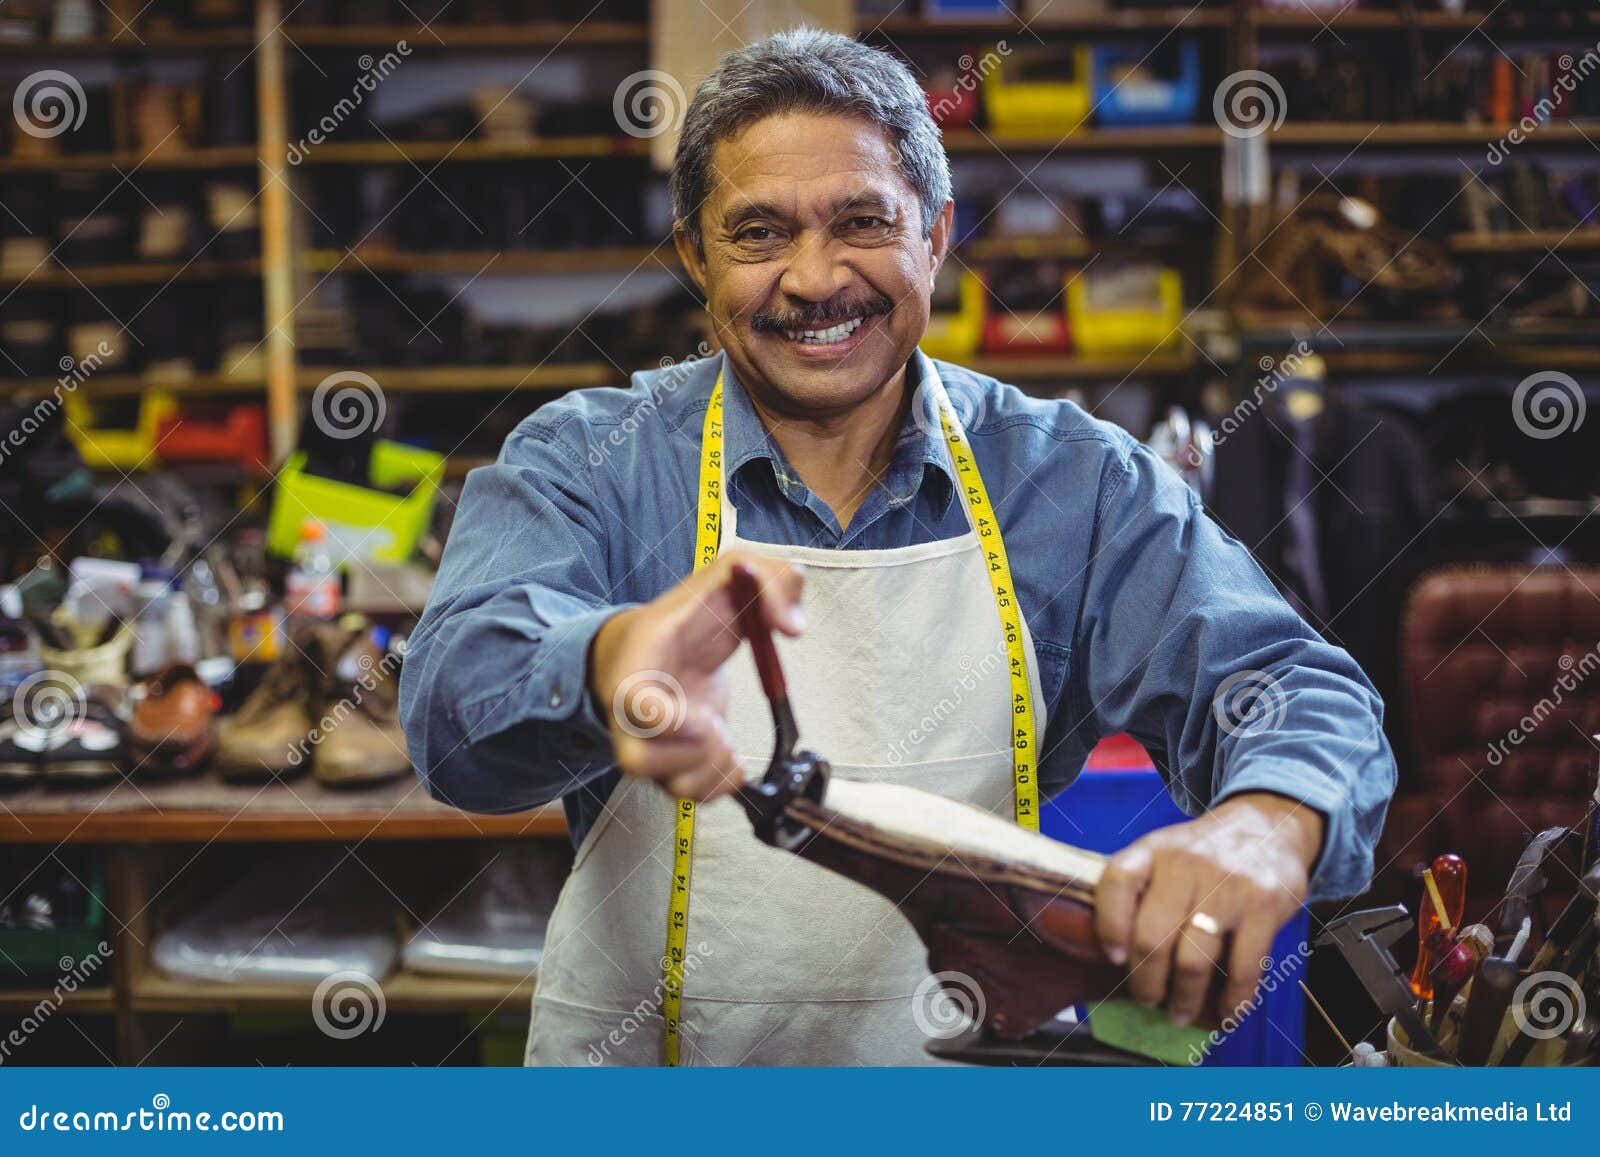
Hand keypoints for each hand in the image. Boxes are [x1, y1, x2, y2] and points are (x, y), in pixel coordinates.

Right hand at [586, 549, 804, 801]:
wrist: (667, 640)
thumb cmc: (692, 611)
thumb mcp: (733, 570)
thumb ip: (771, 577)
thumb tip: (792, 626)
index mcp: (637, 662)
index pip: (630, 703)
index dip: (666, 721)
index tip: (705, 715)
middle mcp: (632, 711)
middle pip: (638, 761)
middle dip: (692, 755)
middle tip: (717, 727)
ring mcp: (650, 741)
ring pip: (668, 786)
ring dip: (711, 771)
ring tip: (725, 739)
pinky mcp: (671, 761)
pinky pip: (690, 795)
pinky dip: (720, 786)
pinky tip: (730, 756)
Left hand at [1093, 792, 1323, 1025]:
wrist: (1267, 827)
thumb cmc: (1202, 855)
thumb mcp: (1163, 853)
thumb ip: (1139, 890)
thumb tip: (1117, 957)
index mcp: (1153, 850)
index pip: (1117, 883)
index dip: (1109, 926)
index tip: (1114, 959)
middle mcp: (1186, 864)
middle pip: (1153, 936)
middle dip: (1146, 982)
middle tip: (1147, 1000)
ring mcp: (1228, 885)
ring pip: (1194, 960)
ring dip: (1185, 998)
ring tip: (1180, 1013)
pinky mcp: (1264, 905)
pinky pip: (1244, 967)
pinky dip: (1233, 999)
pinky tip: (1227, 1012)